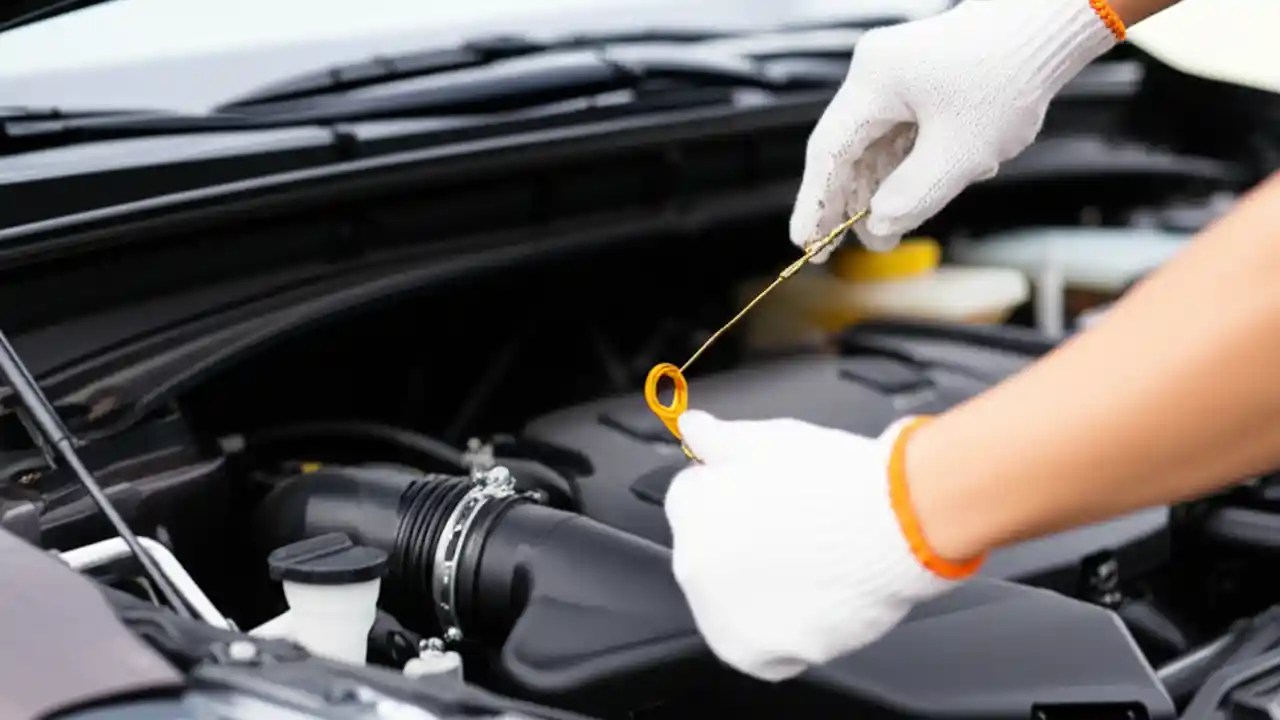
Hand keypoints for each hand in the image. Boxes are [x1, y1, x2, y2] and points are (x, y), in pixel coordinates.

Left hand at [664, 410, 979, 681]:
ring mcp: (724, 615)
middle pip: (711, 554)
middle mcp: (695, 569)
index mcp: (690, 512)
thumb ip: (718, 437)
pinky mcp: (759, 653)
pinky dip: (783, 635)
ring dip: (760, 591)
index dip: (731, 491)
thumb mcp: (767, 439)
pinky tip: (811, 603)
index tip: (760, 493)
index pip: (692, 501)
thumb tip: (693, 427)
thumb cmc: (833, 479)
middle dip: (743, 542)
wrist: (891, 524)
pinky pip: (761, 649)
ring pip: (734, 605)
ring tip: (809, 566)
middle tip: (793, 530)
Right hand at [790, 0, 1120, 255]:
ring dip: (886, 187)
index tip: (806, 241)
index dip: (815, 201)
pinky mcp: (924, 80)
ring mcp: (900, 74)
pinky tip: (928, 188)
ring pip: (878, 144)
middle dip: (854, 200)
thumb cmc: (1008, 78)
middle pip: (851, 149)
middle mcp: (878, 73)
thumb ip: (912, 195)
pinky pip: (903, 132)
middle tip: (851, 245)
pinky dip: (910, 164)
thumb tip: (877, 227)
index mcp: (875, 81)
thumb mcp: (959, 153)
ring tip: (891, 230)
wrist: (1049, 28)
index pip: (829, 151)